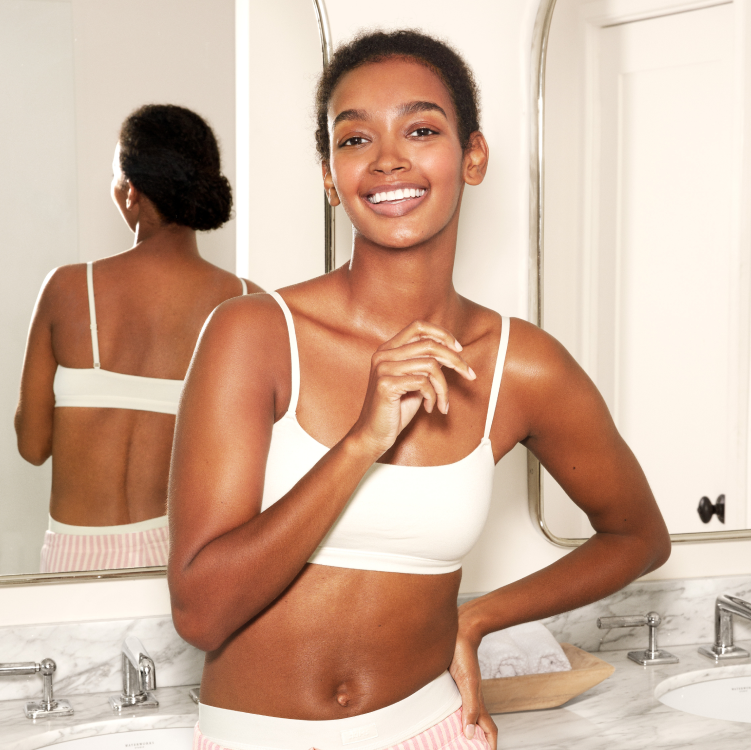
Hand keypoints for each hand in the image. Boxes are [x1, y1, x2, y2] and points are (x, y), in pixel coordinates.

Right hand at [349, 320, 475, 457]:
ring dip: (444, 387)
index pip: (418, 326)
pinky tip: (429, 408)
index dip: (442, 334)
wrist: (373, 434)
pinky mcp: (386, 384)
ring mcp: (383, 368)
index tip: (459, 349)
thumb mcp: (415, 382)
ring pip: (430, 365)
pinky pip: (423, 383)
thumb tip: (450, 350)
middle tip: (469, 375)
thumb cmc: (396, 409)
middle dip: (455, 360)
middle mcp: (383, 355)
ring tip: (443, 402)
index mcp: (388, 349)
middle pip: (430, 345)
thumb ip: (426, 364)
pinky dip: (433, 397)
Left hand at [449, 628, 497, 748]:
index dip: (490, 746)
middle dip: (476, 742)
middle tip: (465, 748)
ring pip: (465, 716)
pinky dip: (450, 715)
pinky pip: (454, 704)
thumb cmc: (463, 655)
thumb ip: (470, 707)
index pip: (489, 731)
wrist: (458, 632)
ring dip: (463, 730)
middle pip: (478, 727)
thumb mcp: (467, 683)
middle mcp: (471, 699)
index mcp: (477, 703)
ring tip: (450, 740)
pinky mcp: (452, 683)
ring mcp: (462, 691)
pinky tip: (438, 717)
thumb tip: (470, 735)